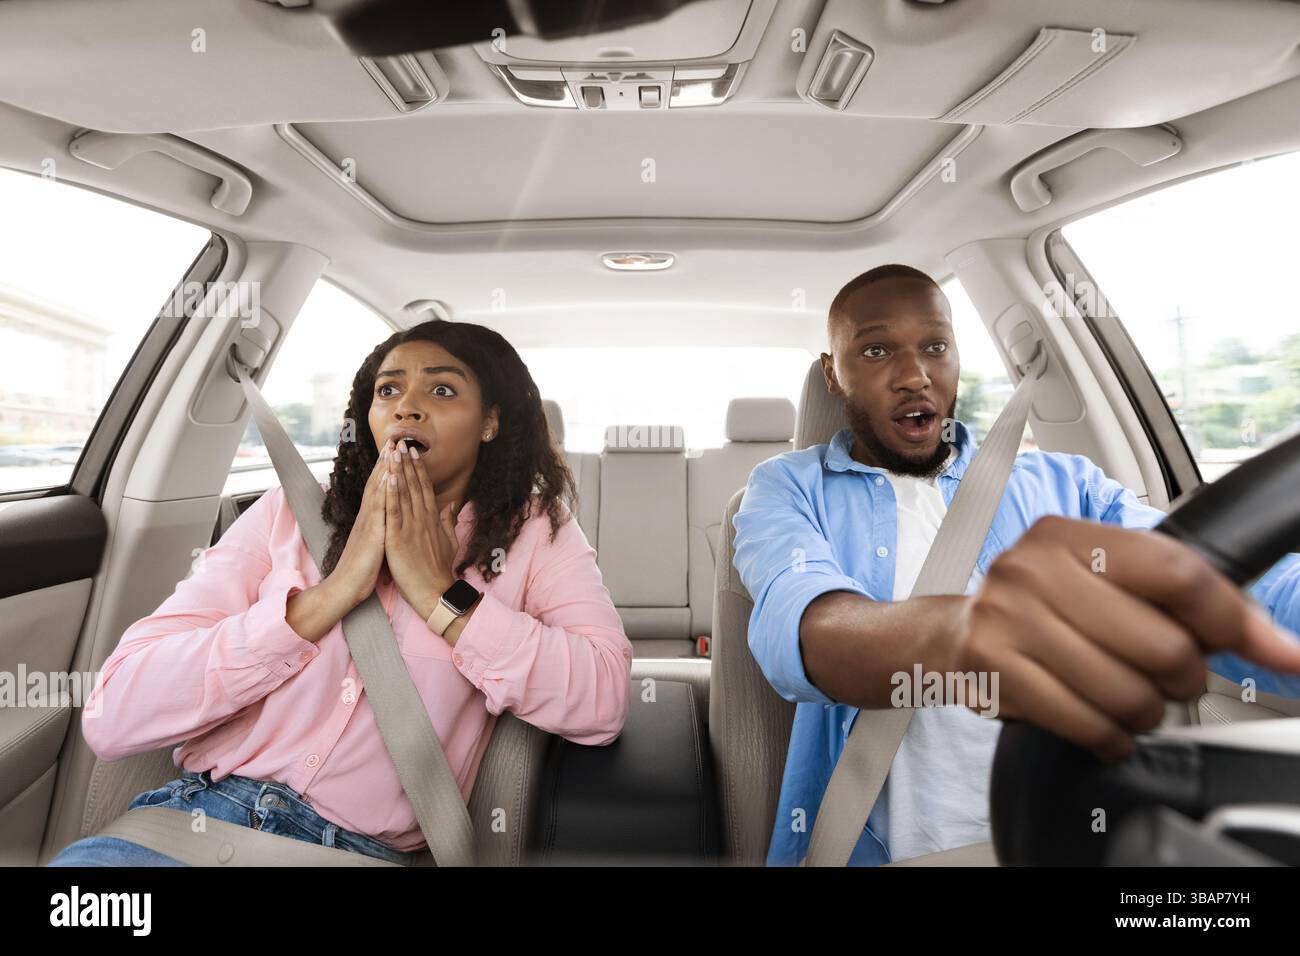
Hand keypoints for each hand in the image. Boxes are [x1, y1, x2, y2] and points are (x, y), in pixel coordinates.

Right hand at [326, 439, 390, 606]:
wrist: (345, 588)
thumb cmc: (361, 570)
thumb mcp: (376, 545)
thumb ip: (381, 530)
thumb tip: (389, 520)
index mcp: (371, 520)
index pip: (380, 489)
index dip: (388, 469)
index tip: (395, 451)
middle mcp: (368, 517)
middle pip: (378, 483)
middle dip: (386, 461)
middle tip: (394, 439)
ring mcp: (368, 523)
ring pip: (377, 490)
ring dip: (385, 468)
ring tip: (392, 449)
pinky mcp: (371, 534)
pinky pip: (379, 509)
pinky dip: (384, 490)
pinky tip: (389, 476)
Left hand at [384, 438, 459, 619]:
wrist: (434, 592)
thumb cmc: (439, 570)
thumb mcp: (449, 543)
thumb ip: (448, 522)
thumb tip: (451, 506)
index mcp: (432, 520)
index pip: (425, 489)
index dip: (419, 469)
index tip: (414, 452)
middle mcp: (423, 519)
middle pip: (415, 486)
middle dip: (408, 463)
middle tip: (403, 442)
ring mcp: (411, 528)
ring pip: (404, 494)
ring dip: (399, 471)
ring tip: (395, 452)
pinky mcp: (398, 538)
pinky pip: (394, 512)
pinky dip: (391, 494)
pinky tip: (390, 477)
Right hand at [953, 515, 1299, 761]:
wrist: (954, 633)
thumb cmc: (1044, 607)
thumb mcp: (1107, 582)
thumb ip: (1191, 602)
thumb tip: (1281, 648)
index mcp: (1069, 536)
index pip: (1176, 572)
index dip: (1228, 618)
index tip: (1255, 647)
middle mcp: (1032, 568)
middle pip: (1161, 643)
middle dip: (1184, 678)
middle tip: (1169, 679)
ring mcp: (1007, 618)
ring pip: (1127, 693)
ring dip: (1147, 714)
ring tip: (1132, 703)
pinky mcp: (993, 669)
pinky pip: (1087, 724)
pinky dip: (1111, 738)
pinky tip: (1104, 726)